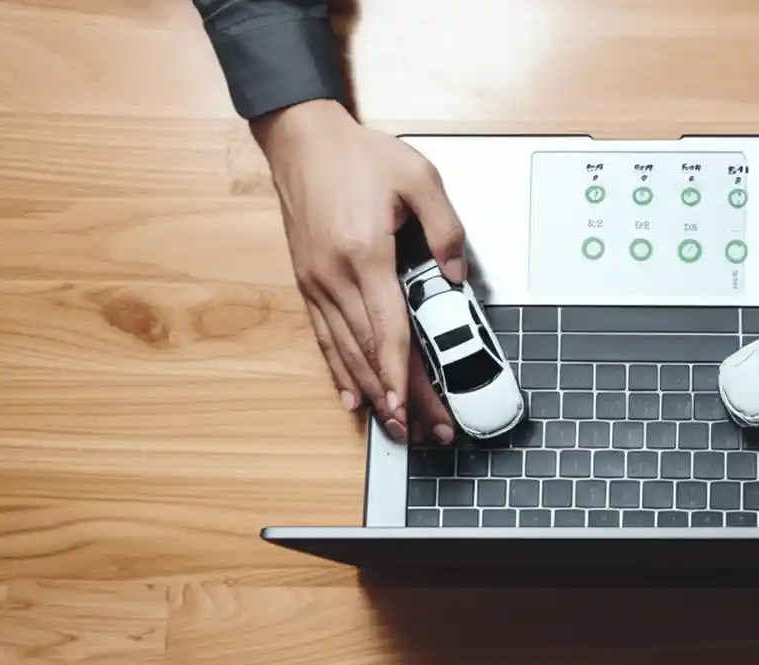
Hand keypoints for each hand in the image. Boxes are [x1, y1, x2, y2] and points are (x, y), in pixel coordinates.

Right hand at [253, 100, 466, 443]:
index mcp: (366, 254)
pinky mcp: (309, 283)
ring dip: (373, 395)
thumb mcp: (419, 178)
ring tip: (396, 428)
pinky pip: (325, 339)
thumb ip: (445, 228)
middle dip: (400, 398)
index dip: (403, 374)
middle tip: (425, 431)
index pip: (388, 329)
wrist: (302, 141)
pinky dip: (340, 372)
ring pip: (347, 353)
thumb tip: (456, 275)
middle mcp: (336, 277)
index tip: (412, 407)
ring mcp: (318, 284)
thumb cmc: (358, 156)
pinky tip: (353, 398)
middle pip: (372, 353)